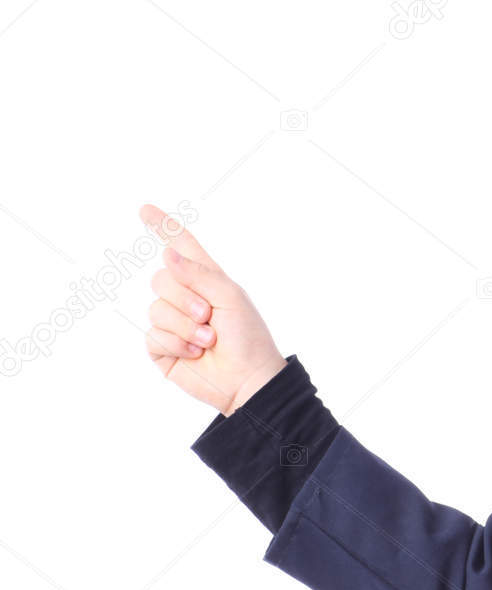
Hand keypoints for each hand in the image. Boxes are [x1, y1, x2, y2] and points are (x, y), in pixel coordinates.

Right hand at [142, 204, 286, 415]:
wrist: (248, 379)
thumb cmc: (248, 337)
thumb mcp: (230, 297)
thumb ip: (198, 274)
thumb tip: (166, 254)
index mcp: (206, 280)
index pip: (181, 247)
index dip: (164, 228)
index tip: (145, 209)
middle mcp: (186, 297)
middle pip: (161, 278)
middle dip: (185, 298)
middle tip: (209, 316)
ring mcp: (172, 322)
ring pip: (156, 308)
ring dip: (185, 326)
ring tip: (209, 340)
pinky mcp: (161, 347)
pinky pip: (152, 335)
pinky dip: (176, 344)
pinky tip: (195, 354)